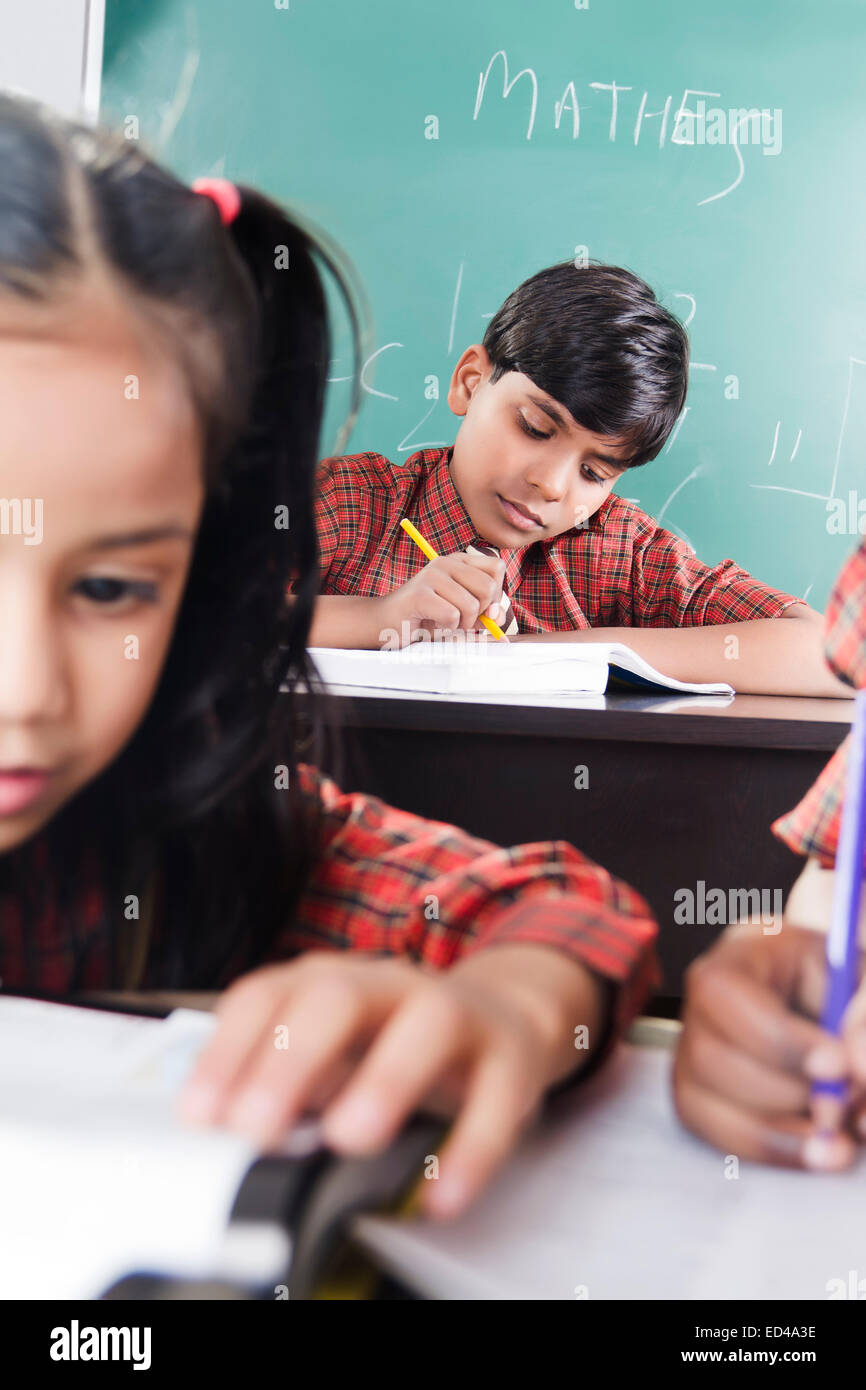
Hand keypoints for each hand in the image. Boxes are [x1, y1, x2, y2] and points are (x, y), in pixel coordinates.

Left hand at [177, 946, 602, 1217]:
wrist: (501, 1020)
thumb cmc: (393, 1044)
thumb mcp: (330, 1056)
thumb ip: (284, 1086)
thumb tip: (228, 1133)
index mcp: (328, 981)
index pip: (266, 995)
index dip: (228, 1050)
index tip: (199, 1114)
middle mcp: (387, 984)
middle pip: (336, 998)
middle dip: (291, 1060)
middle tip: (257, 1128)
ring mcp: (453, 1010)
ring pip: (428, 1023)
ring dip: (386, 1078)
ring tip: (350, 1139)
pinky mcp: (510, 1053)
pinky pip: (498, 1093)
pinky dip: (471, 1147)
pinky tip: (441, 1194)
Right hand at [379, 551, 506, 644]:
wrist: (387, 623)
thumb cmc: (427, 618)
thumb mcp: (463, 615)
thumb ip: (485, 614)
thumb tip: (499, 617)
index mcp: (458, 561)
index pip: (497, 568)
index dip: (495, 593)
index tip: (481, 608)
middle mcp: (445, 562)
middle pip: (488, 587)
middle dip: (480, 612)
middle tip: (461, 618)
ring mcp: (431, 575)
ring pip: (471, 605)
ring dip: (462, 623)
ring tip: (444, 621)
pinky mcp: (419, 594)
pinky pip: (452, 615)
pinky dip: (446, 627)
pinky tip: (432, 622)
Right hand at [673, 922, 862, 1169]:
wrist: (828, 999)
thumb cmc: (840, 983)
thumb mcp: (862, 979)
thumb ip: (864, 1014)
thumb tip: (856, 1064)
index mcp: (740, 955)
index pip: (725, 992)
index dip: (777, 1039)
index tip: (837, 1066)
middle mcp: (701, 1004)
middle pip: (709, 1056)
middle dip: (785, 1092)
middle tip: (842, 1105)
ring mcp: (692, 1052)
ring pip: (705, 1103)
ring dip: (781, 1131)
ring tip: (837, 1133)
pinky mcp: (698, 1095)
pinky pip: (716, 1135)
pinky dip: (771, 1150)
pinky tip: (813, 1147)